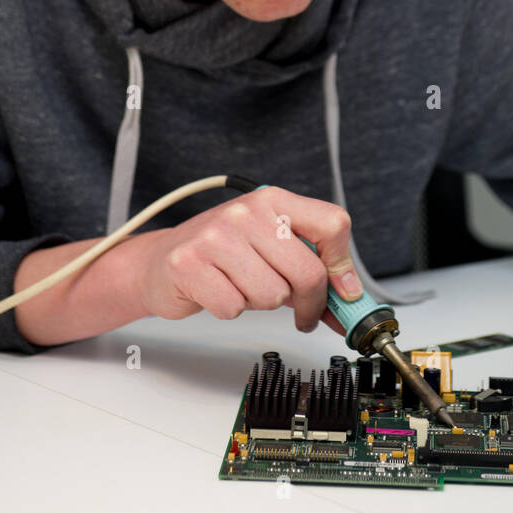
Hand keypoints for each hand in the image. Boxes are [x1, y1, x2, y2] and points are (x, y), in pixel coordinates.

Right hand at [126, 185, 356, 334]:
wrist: (162, 261)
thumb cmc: (224, 258)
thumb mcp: (272, 250)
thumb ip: (312, 270)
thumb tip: (351, 303)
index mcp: (273, 200)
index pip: (332, 224)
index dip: (343, 266)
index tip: (342, 292)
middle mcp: (246, 211)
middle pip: (308, 272)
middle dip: (309, 304)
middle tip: (301, 313)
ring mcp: (216, 235)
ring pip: (272, 295)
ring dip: (261, 303)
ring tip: (242, 288)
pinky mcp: (190, 264)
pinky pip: (235, 307)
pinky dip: (230, 309)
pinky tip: (219, 292)